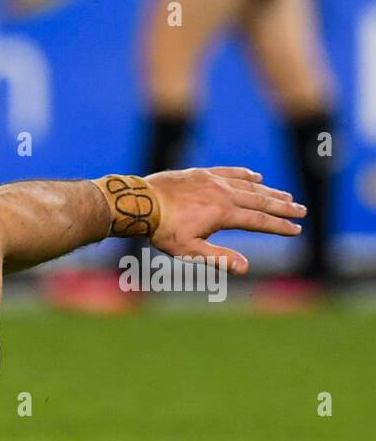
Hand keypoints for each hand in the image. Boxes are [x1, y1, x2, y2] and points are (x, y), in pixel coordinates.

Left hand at [146, 167, 305, 275]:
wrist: (140, 203)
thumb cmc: (162, 230)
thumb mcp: (189, 250)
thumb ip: (218, 258)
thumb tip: (245, 268)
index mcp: (224, 213)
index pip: (259, 221)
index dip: (279, 226)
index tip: (296, 230)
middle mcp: (223, 193)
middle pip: (260, 201)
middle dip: (282, 208)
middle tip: (301, 211)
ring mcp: (213, 181)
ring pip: (248, 186)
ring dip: (269, 191)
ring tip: (285, 197)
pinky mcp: (201, 173)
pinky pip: (230, 172)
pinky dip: (245, 175)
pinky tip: (255, 177)